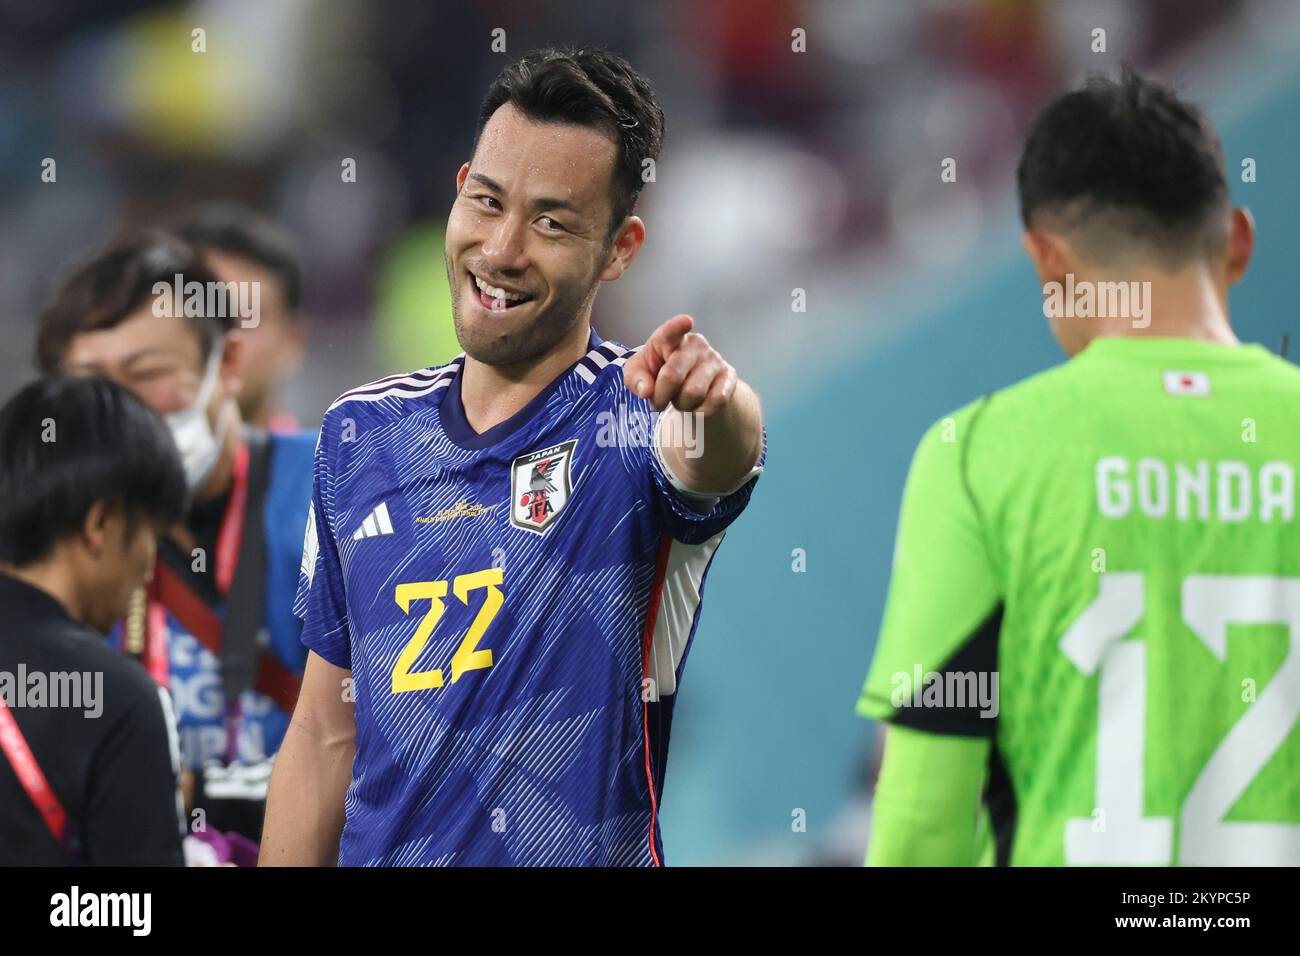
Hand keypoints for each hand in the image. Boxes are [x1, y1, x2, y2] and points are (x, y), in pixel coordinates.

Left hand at [622, 315, 736, 413]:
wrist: (691, 385)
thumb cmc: (660, 372)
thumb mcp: (638, 374)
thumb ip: (635, 379)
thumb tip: (647, 390)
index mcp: (670, 339)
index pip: (672, 331)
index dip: (678, 327)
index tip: (687, 321)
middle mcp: (695, 344)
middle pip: (673, 376)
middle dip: (661, 396)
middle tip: (659, 402)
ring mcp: (714, 359)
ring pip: (694, 392)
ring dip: (682, 405)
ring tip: (680, 400)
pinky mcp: (728, 376)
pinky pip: (715, 400)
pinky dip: (701, 411)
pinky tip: (696, 406)